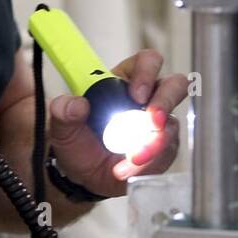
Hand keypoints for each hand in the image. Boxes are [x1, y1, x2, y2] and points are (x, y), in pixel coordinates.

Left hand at [47, 49, 186, 198]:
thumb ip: (63, 110)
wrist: (82, 175)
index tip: (136, 94)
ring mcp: (159, 124)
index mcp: (126, 80)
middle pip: (175, 85)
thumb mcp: (62, 124)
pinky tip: (125, 170)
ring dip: (154, 142)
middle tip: (151, 122)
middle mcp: (148, 98)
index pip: (148, 61)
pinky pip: (166, 153)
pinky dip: (147, 164)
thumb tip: (76, 104)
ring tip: (131, 158)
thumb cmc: (78, 140)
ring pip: (172, 124)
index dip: (147, 72)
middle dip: (165, 102)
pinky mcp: (164, 149)